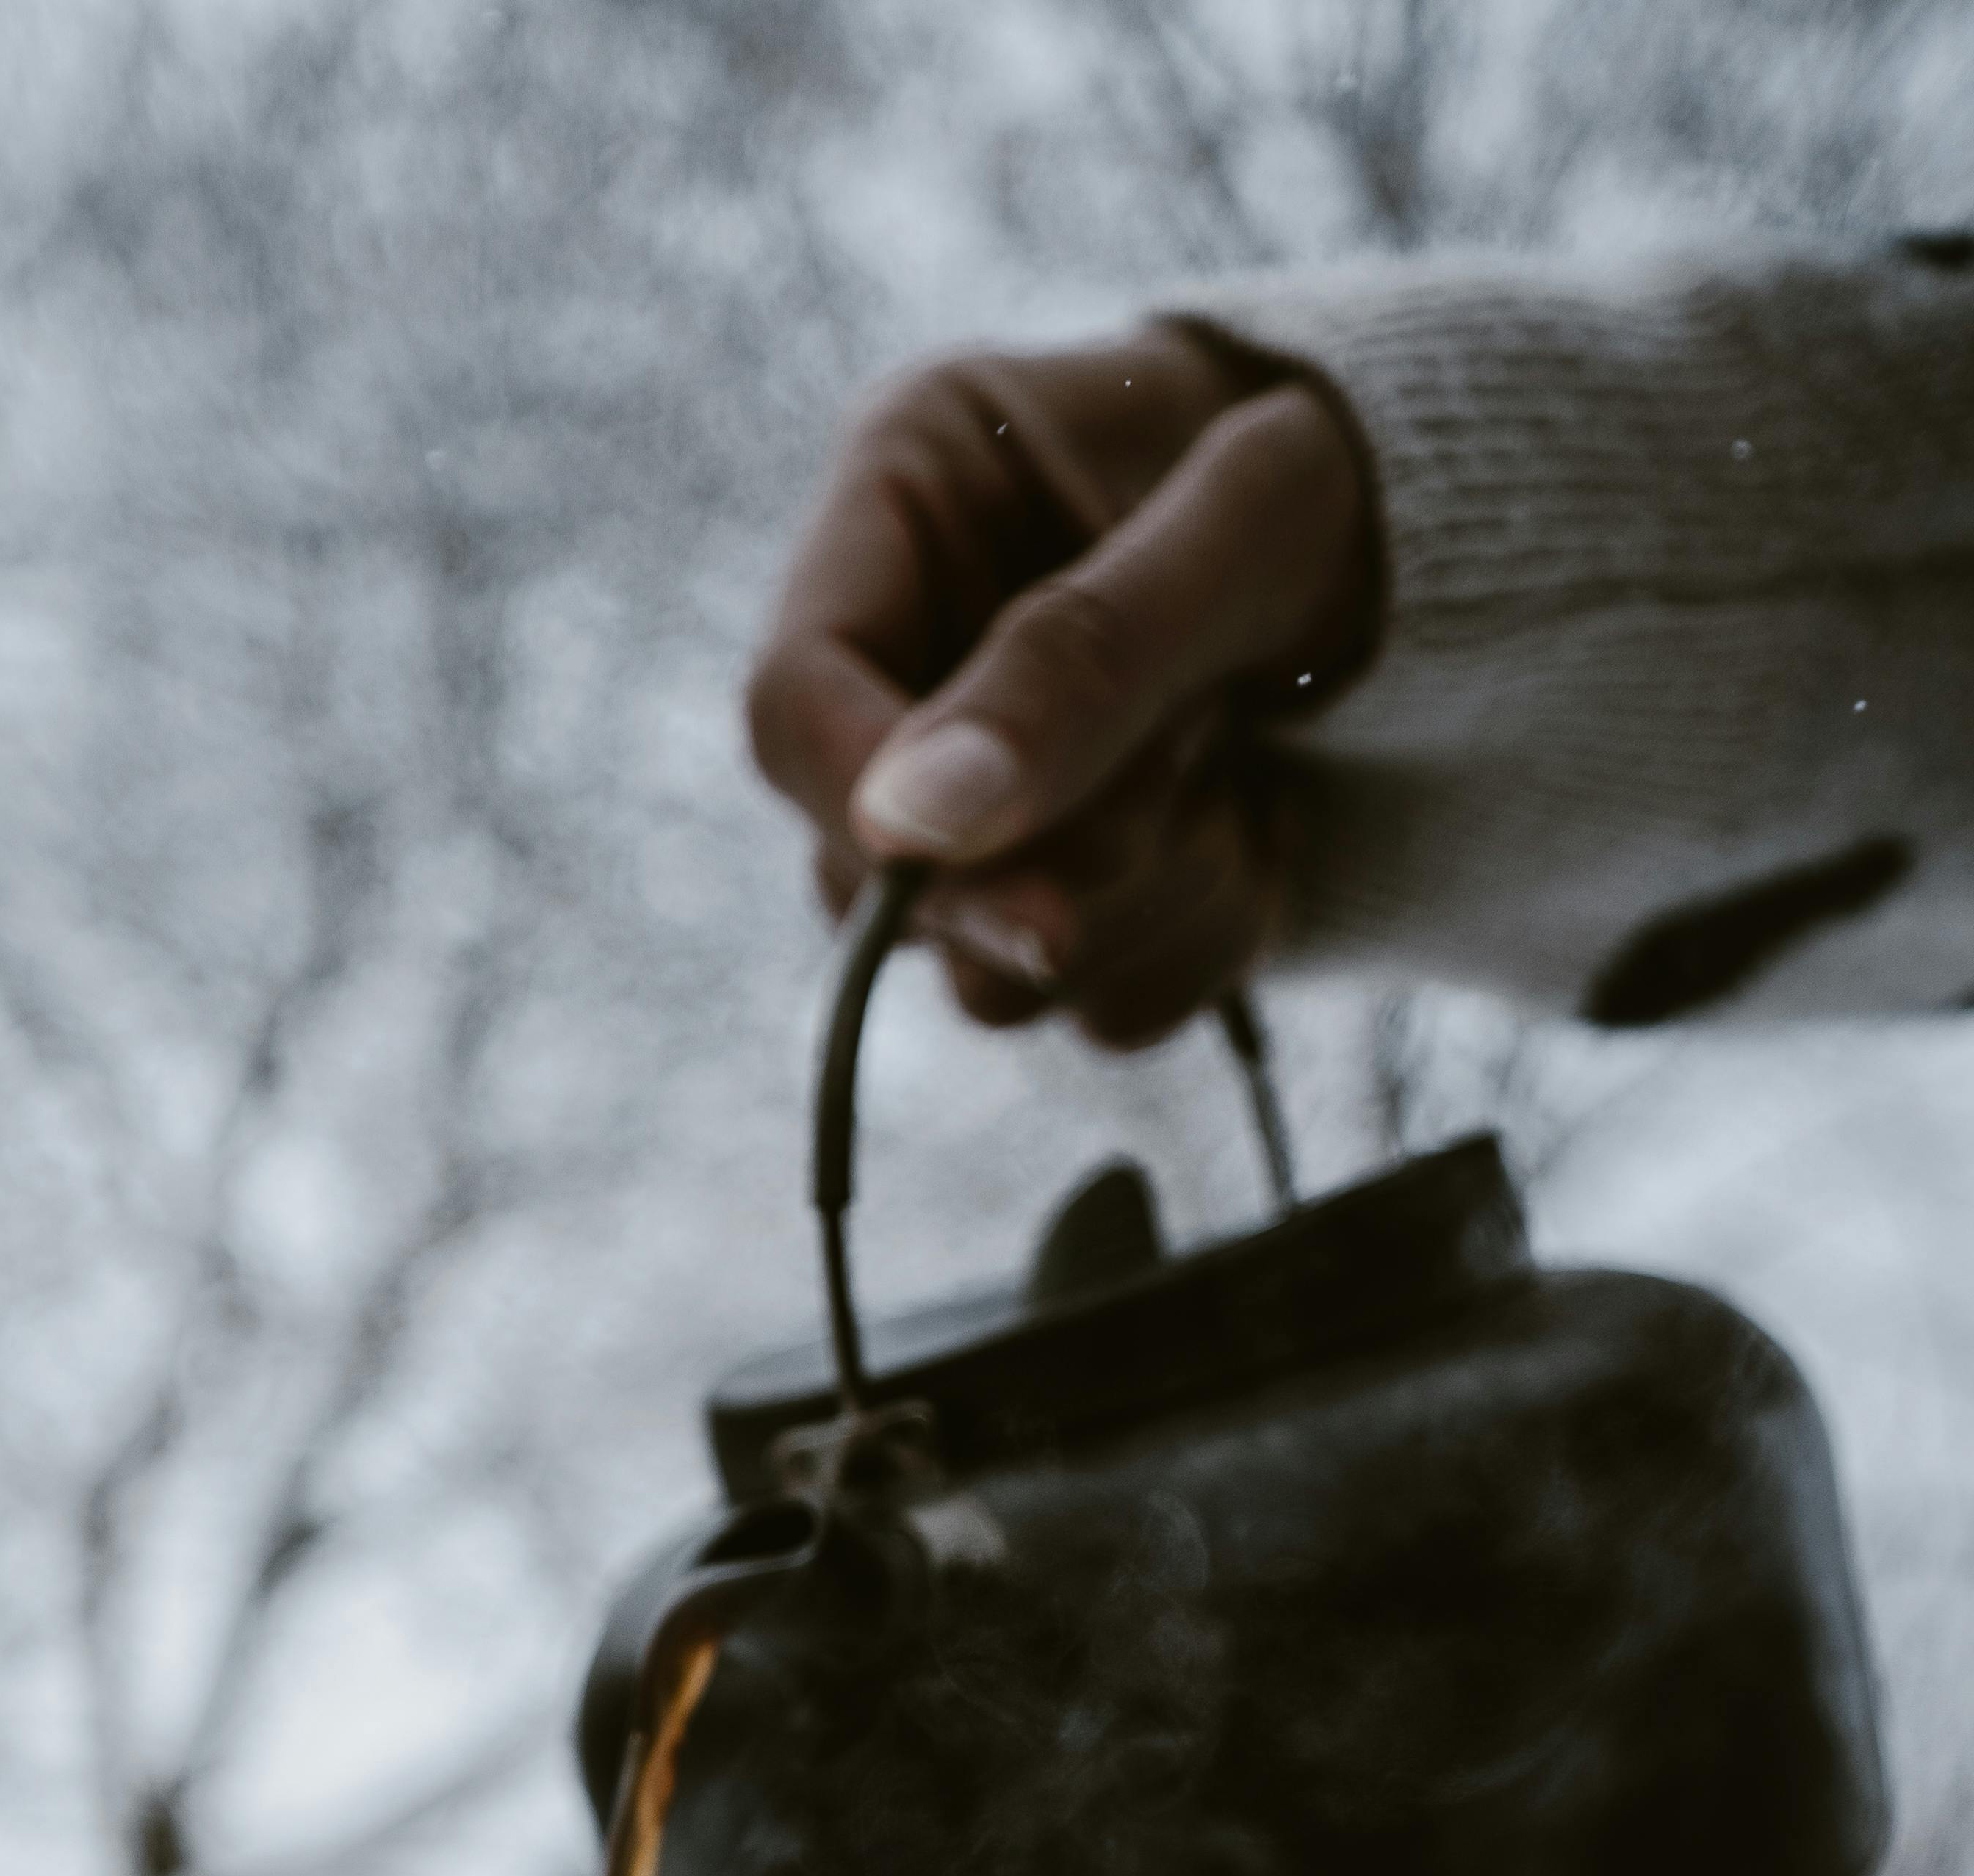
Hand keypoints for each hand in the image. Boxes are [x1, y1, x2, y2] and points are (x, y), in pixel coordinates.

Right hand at [744, 329, 1375, 1046]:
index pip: (795, 705)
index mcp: (911, 494)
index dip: (870, 808)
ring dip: (1150, 892)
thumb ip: (1082, 659)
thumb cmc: (1364, 463)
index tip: (982, 867)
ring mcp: (981, 804)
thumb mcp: (1253, 517)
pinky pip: (1108, 1009)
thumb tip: (913, 826)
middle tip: (1207, 746)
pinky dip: (1210, 933)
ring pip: (991, 976)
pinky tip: (1262, 812)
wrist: (1483, 540)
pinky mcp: (1069, 903)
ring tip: (1243, 749)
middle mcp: (911, 661)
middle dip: (1056, 855)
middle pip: (874, 879)